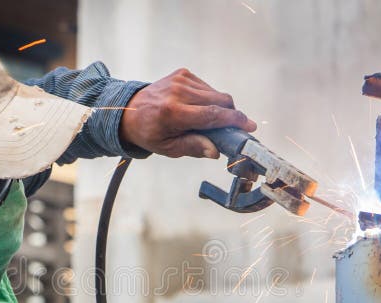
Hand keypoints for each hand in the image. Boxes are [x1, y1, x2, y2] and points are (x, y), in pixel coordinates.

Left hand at [119, 68, 255, 157]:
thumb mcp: (169, 148)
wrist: (129, 111)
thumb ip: (194, 147)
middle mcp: (178, 93)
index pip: (213, 115)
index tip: (251, 126)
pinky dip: (209, 99)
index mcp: (174, 113)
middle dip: (232, 114)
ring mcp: (180, 80)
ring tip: (207, 120)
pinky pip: (207, 87)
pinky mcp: (182, 73)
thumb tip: (217, 151)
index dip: (235, 120)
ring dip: (219, 107)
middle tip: (233, 128)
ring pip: (216, 93)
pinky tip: (197, 108)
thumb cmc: (150, 133)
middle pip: (220, 100)